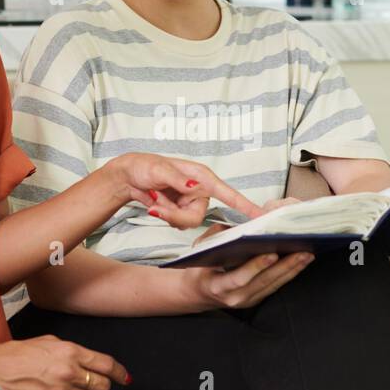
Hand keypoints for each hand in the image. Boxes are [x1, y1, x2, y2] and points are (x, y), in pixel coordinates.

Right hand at [0, 333, 129, 389]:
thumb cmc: (17, 354)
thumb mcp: (49, 342)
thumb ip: (72, 352)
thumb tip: (89, 360)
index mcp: (69, 351)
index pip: (106, 364)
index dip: (119, 372)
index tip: (124, 377)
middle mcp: (68, 372)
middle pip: (102, 386)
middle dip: (104, 386)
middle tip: (99, 385)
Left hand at [107, 153, 263, 228]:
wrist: (127, 177)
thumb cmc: (143, 166)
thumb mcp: (158, 170)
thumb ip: (178, 180)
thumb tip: (194, 188)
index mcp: (201, 177)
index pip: (228, 193)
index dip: (246, 206)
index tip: (263, 216)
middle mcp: (199, 190)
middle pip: (198, 217)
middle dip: (175, 215)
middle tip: (157, 205)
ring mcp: (190, 202)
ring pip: (187, 223)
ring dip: (168, 215)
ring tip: (155, 200)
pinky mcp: (180, 211)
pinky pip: (177, 224)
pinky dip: (164, 216)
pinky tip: (156, 204)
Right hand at [184, 197, 311, 308]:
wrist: (197, 292)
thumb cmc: (199, 268)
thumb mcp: (200, 250)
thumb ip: (219, 236)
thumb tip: (243, 224)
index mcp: (217, 285)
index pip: (239, 278)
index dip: (256, 267)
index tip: (272, 253)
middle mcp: (233, 297)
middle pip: (263, 282)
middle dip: (284, 266)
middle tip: (301, 251)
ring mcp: (246, 301)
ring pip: (273, 286)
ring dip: (292, 270)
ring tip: (307, 255)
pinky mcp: (256, 300)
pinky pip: (274, 287)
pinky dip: (288, 274)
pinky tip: (300, 262)